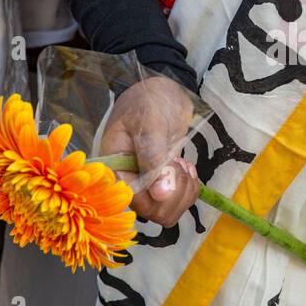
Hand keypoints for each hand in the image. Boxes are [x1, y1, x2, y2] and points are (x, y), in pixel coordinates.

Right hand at [97, 75, 199, 226]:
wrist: (161, 92)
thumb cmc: (149, 101)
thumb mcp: (150, 123)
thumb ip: (154, 157)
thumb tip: (161, 195)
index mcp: (116, 169)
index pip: (135, 202)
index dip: (159, 196)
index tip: (170, 167)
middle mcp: (129, 182)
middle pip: (156, 213)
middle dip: (176, 192)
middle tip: (177, 163)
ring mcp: (147, 185)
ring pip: (170, 211)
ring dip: (184, 190)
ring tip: (181, 163)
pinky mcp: (163, 183)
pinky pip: (180, 201)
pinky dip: (190, 187)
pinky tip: (185, 167)